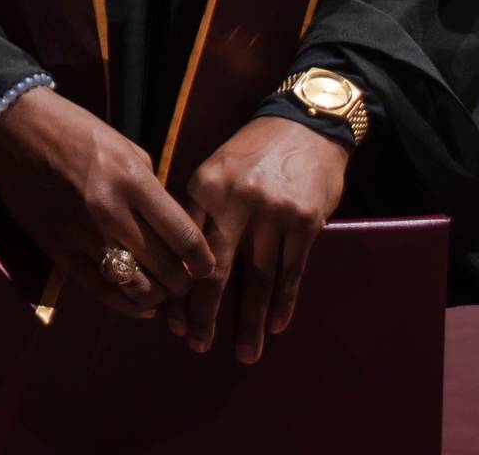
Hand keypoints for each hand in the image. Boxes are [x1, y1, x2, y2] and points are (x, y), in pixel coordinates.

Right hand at [0, 87, 212, 318]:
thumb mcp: (125, 148)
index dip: (204, 260)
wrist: (14, 126)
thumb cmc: (74, 129)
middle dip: (184, 281)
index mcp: (133, 180)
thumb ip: (151, 189)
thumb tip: (171, 227)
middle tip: (185, 279)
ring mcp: (83, 234)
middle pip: (167, 268)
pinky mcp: (58, 249)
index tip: (207, 265)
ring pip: (137, 287)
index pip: (185, 237)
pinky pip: (100, 289)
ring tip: (161, 290)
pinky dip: (127, 305)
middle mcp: (112, 211)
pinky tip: (141, 307)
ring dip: (158, 296)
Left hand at [173, 116, 349, 360]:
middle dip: (206, 313)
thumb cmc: (253, 153)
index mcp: (205, 188)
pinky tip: (276, 326)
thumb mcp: (215, 170)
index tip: (173, 320)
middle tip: (198, 345)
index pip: (186, 249)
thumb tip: (181, 263)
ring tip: (245, 353)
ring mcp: (273, 213)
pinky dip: (284, 301)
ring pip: (258, 278)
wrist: (305, 125)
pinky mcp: (305, 221)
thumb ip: (200, 211)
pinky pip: (292, 271)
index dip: (179, 288)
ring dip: (250, 320)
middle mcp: (236, 202)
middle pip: (218, 270)